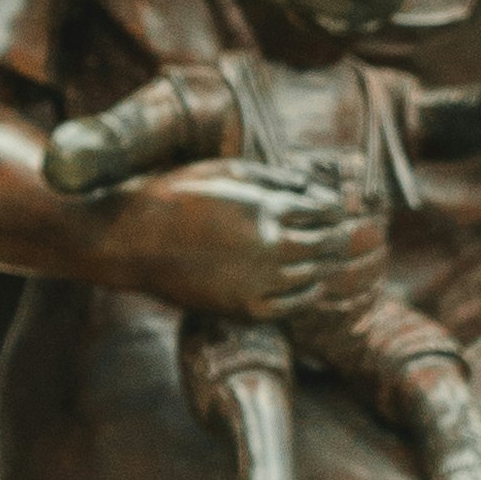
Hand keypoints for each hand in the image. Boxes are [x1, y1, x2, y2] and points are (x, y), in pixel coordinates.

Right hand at [102, 161, 386, 327]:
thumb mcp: (227, 170)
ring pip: (315, 278)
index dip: (337, 209)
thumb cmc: (178, 194)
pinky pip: (293, 305)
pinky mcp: (246, 309)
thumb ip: (275, 179)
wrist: (133, 239)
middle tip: (347, 236)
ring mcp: (260, 283)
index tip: (338, 207)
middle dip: (339, 238)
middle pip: (328, 246)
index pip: (327, 211)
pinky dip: (304, 293)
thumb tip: (315, 188)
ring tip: (322, 256)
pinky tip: (300, 282)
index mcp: (268, 209)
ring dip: (323, 265)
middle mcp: (271, 248)